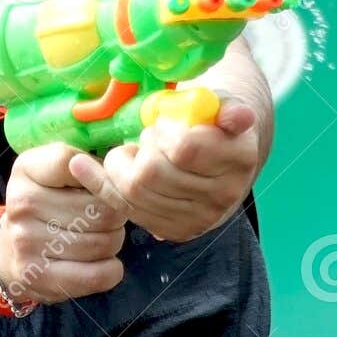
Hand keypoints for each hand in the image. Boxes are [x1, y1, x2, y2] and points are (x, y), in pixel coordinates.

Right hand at [0, 143, 128, 303]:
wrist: (10, 252)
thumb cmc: (47, 206)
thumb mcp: (56, 174)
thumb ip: (87, 165)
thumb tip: (117, 177)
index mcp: (26, 169)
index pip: (77, 164)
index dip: (102, 177)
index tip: (98, 186)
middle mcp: (22, 203)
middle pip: (102, 209)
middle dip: (116, 216)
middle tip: (105, 219)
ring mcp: (27, 241)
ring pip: (104, 242)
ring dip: (113, 242)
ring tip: (99, 239)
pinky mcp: (38, 275)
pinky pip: (97, 275)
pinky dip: (111, 270)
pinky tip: (102, 263)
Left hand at [94, 98, 260, 242]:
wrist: (222, 161)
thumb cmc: (213, 124)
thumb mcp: (222, 105)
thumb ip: (229, 108)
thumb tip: (238, 117)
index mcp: (240, 157)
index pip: (184, 150)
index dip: (162, 132)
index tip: (162, 123)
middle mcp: (224, 194)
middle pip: (152, 174)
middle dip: (141, 148)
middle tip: (149, 137)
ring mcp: (200, 219)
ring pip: (135, 193)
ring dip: (124, 165)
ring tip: (140, 152)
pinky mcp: (176, 232)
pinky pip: (127, 208)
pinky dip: (106, 184)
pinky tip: (96, 167)